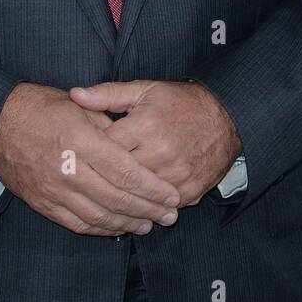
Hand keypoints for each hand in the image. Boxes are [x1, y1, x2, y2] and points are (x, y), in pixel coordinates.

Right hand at [0, 83, 182, 236]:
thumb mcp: (78, 105)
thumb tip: (136, 145)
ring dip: (128, 223)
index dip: (153, 188)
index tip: (172, 194)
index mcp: (79, 141)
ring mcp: (53, 190)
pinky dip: (101, 228)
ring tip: (149, 224)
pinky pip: (77, 223)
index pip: (125, 171)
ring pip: (99, 216)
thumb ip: (108, 125)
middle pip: (117, 197)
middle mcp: (67, 169)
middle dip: (149, 209)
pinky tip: (117, 227)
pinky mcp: (42, 203)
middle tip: (170, 214)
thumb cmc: (40, 107)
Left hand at [69, 79, 240, 207]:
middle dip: (100, 182)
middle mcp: (161, 152)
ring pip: (139, 196)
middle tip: (82, 187)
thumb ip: (108, 94)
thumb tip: (75, 95)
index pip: (106, 149)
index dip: (89, 155)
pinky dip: (147, 209)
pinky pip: (161, 207)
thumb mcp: (143, 90)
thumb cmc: (180, 102)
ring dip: (122, 201)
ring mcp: (177, 174)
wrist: (226, 117)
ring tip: (102, 203)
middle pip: (120, 177)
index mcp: (146, 126)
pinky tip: (132, 211)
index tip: (78, 159)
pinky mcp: (190, 190)